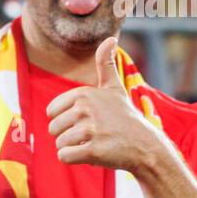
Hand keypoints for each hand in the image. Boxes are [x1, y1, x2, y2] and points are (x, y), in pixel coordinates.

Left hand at [46, 37, 166, 174]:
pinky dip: (75, 159)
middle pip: (53, 129)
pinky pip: (64, 157)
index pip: (51, 112)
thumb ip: (106, 64)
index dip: (65, 120)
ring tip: (95, 143)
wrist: (145, 146)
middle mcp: (85, 109)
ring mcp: (89, 130)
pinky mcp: (92, 150)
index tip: (87, 120)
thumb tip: (110, 38)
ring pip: (58, 144)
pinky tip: (93, 154)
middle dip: (68, 135)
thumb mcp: (114, 88)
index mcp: (83, 93)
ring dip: (73, 148)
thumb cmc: (124, 117)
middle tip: (93, 134)